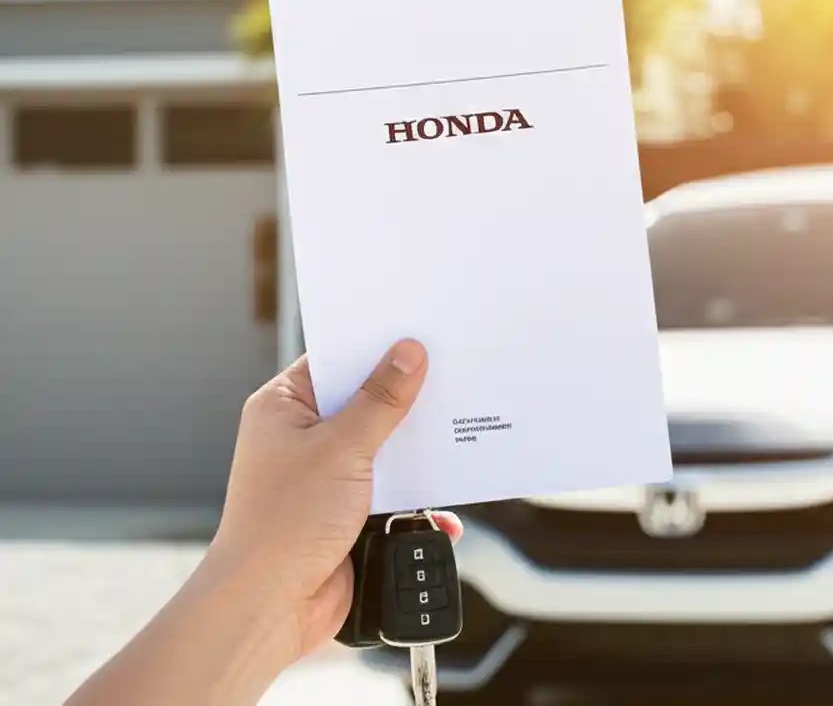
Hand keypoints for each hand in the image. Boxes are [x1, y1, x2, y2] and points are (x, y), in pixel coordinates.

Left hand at [210, 339, 462, 657]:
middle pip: (364, 402)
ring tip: (453, 440)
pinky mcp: (347, 511)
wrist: (272, 605)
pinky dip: (416, 496)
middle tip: (448, 380)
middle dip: (405, 401)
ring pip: (383, 448)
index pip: (335, 360)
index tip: (417, 335)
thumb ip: (381, 401)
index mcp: (283, 407)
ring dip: (415, 453)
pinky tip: (440, 506)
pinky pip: (391, 489)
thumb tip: (408, 355)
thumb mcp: (342, 449)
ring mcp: (324, 475)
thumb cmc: (285, 523)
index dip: (375, 347)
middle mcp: (301, 437)